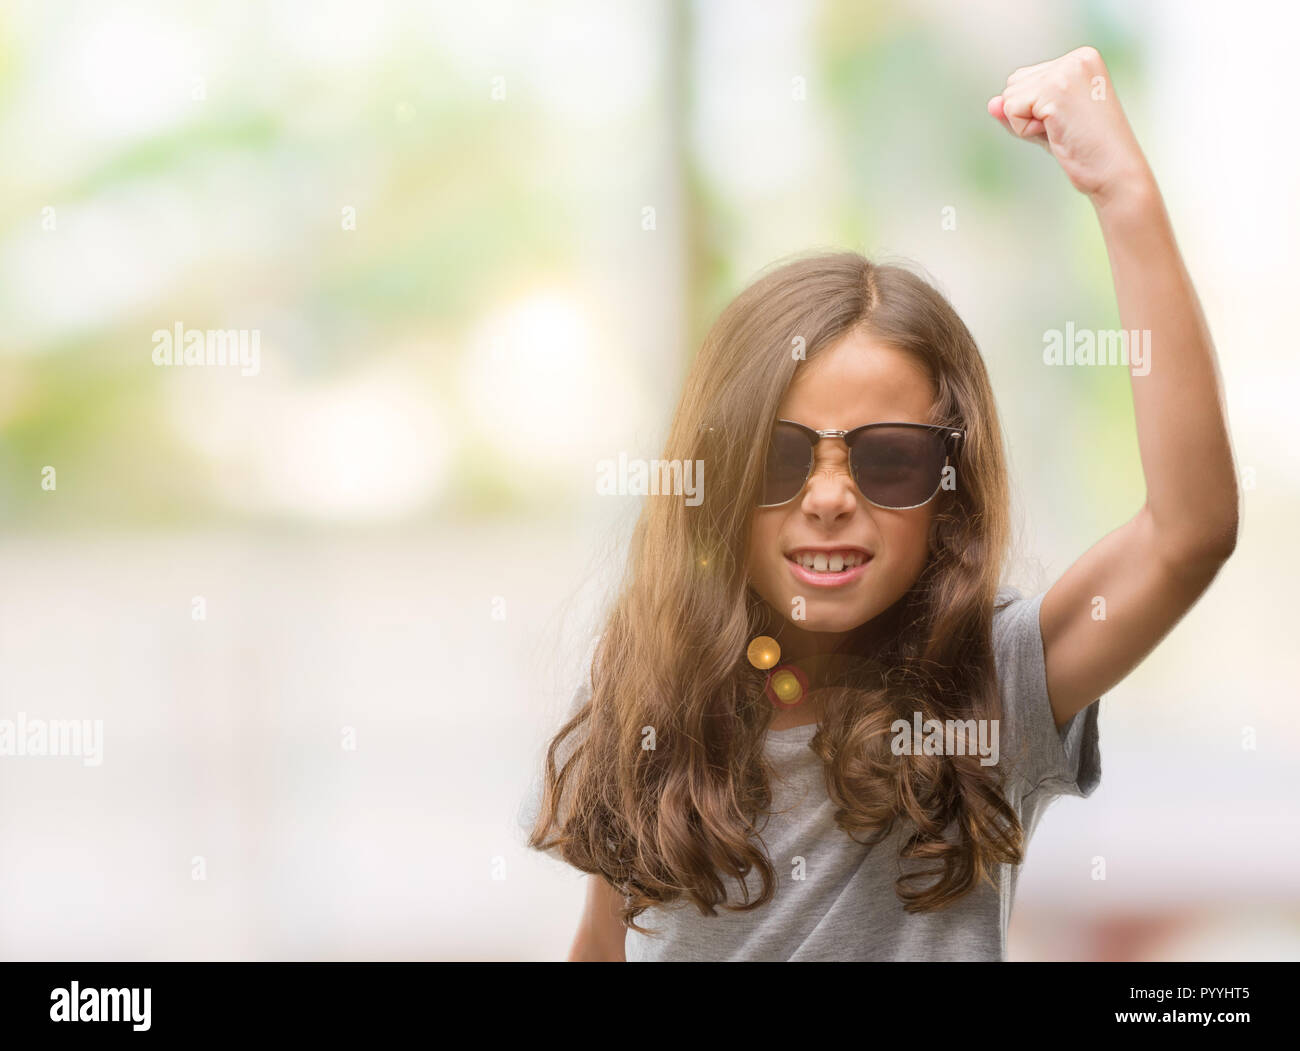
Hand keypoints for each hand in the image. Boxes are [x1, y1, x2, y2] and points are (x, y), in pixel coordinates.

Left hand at [988, 46, 1151, 203]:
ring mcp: (1066, 71)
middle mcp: (1076, 58)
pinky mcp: (1055, 90)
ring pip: (1009, 97)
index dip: (1034, 110)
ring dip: (1026, 124)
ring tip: (1062, 130)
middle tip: (1064, 128)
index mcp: (1081, 58)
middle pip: (1013, 84)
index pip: (1025, 78)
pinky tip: (1057, 134)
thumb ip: (1018, 110)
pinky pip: (1012, 111)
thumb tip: (991, 103)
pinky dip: (1026, 131)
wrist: (1115, 172)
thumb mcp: (1047, 124)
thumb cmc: (1085, 151)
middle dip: (1027, 114)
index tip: (1068, 121)